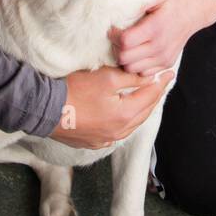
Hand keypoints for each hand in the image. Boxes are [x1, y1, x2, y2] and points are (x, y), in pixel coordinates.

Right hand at [52, 67, 176, 149]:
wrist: (46, 109)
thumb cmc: (76, 90)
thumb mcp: (107, 77)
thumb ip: (132, 78)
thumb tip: (149, 78)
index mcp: (126, 115)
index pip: (151, 96)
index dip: (161, 83)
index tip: (169, 73)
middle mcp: (119, 132)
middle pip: (144, 112)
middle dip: (154, 97)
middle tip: (161, 84)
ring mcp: (106, 140)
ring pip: (132, 125)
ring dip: (140, 111)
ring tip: (146, 98)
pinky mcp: (93, 143)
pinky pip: (117, 133)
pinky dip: (125, 123)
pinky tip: (124, 117)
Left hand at [108, 0, 215, 77]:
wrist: (195, 11)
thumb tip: (120, 7)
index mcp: (155, 28)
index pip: (125, 42)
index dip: (114, 35)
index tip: (114, 28)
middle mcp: (160, 47)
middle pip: (125, 58)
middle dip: (116, 47)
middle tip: (118, 37)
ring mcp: (164, 58)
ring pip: (132, 69)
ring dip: (125, 58)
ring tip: (127, 45)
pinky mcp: (167, 63)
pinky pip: (143, 73)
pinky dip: (137, 65)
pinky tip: (137, 52)